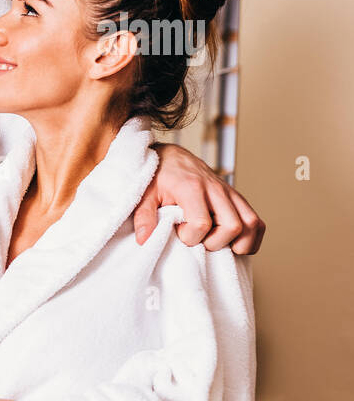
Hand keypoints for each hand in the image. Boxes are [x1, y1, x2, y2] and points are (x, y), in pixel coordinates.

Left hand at [138, 143, 264, 253]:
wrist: (170, 157)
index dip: (190, 237)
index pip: (201, 223)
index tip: (178, 233)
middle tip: (198, 239)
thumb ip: (143, 217)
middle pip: (232, 226)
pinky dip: (251, 237)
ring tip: (216, 242)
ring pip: (251, 224)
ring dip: (237, 242)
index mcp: (191, 187)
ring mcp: (230, 193)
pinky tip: (233, 242)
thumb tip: (144, 240)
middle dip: (215, 243)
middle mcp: (216, 189)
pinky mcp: (236, 198)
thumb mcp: (144, 195)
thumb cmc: (156, 177)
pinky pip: (257, 221)